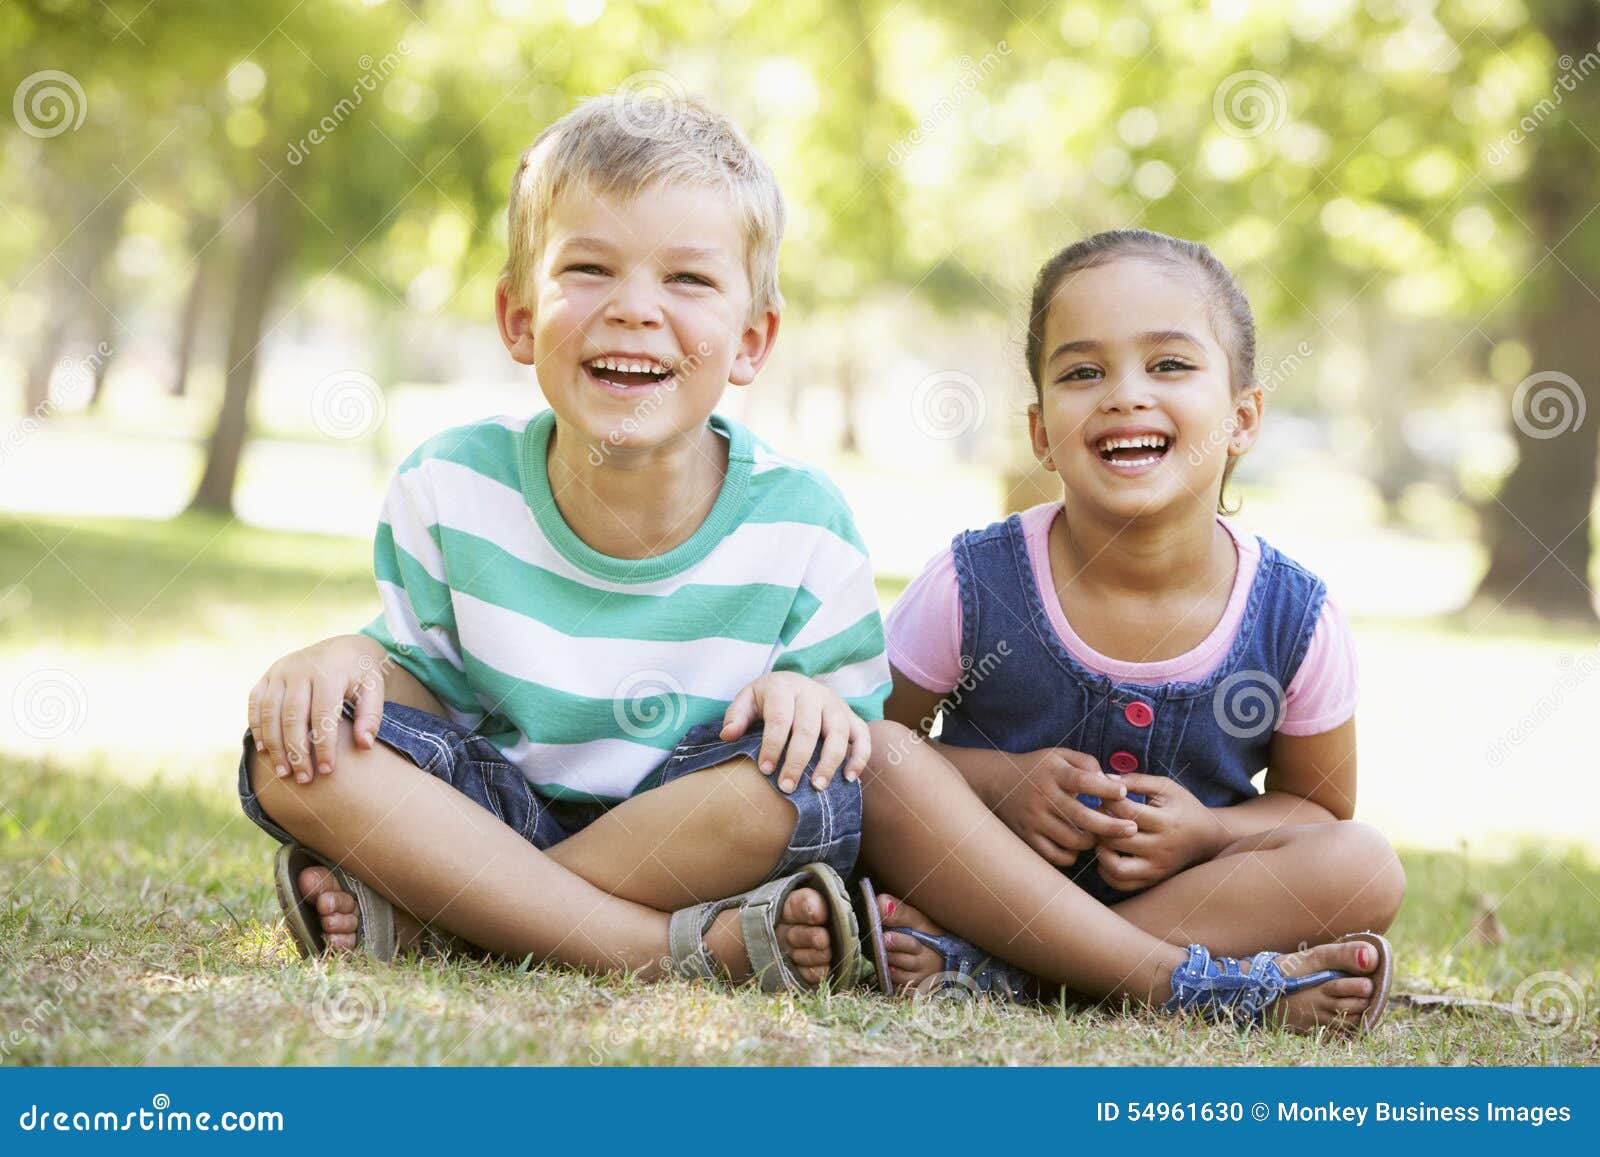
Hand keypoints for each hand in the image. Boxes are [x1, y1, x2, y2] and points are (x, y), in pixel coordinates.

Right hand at [248, 635, 388, 784]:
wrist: (343, 647)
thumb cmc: (361, 674)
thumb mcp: (374, 689)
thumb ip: (371, 716)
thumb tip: (364, 745)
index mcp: (329, 671)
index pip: (323, 715)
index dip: (323, 745)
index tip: (327, 770)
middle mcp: (300, 669)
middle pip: (292, 717)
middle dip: (296, 751)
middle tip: (304, 779)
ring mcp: (279, 670)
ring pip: (270, 713)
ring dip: (275, 746)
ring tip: (284, 773)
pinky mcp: (267, 675)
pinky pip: (255, 704)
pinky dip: (258, 728)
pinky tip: (265, 751)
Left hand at [720, 672, 869, 791]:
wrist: (797, 683)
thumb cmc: (768, 698)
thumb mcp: (748, 699)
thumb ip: (736, 715)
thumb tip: (728, 735)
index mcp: (785, 687)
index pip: (779, 718)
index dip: (772, 745)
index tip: (765, 770)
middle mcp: (813, 694)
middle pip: (808, 729)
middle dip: (797, 760)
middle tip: (787, 787)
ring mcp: (836, 705)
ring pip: (838, 733)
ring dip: (829, 762)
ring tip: (817, 787)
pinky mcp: (852, 716)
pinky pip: (862, 736)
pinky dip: (859, 757)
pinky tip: (848, 778)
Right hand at [991, 748, 1138, 868]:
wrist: (997, 782)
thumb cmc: (1039, 769)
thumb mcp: (1059, 755)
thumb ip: (1087, 763)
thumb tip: (1111, 783)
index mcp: (1053, 773)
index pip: (1083, 781)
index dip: (1106, 789)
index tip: (1123, 794)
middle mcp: (1042, 796)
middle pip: (1082, 817)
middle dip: (1112, 826)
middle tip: (1132, 829)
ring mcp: (1034, 819)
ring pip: (1073, 840)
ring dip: (1093, 841)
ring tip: (1100, 836)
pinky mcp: (1027, 837)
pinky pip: (1056, 855)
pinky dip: (1072, 854)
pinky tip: (1077, 845)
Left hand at [1095, 773, 1228, 890]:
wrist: (1206, 837)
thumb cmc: (1182, 807)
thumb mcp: (1166, 787)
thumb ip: (1137, 780)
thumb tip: (1105, 778)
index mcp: (1166, 822)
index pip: (1126, 812)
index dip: (1108, 801)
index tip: (1105, 796)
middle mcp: (1161, 848)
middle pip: (1117, 840)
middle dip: (1101, 825)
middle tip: (1099, 816)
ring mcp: (1157, 868)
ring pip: (1117, 868)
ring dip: (1101, 851)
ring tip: (1102, 836)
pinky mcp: (1152, 880)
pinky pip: (1121, 883)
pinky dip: (1107, 871)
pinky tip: (1108, 853)